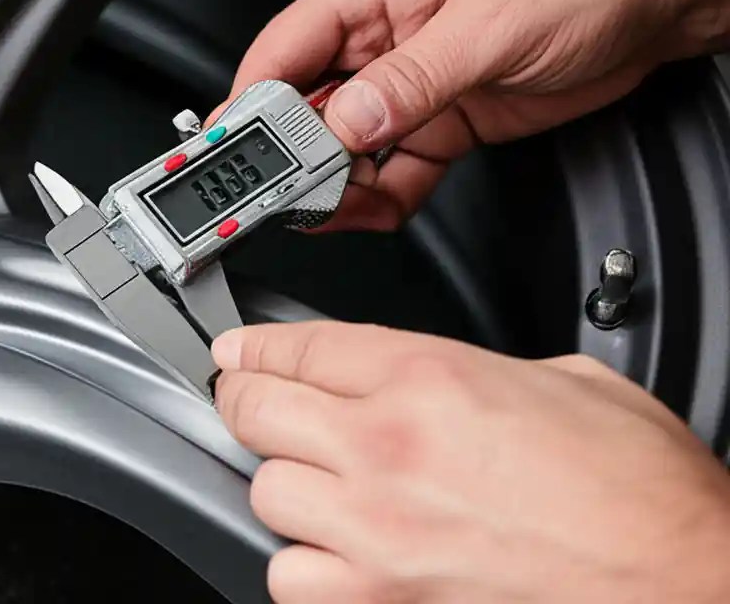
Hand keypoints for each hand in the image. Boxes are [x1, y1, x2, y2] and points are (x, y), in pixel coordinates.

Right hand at [209, 0, 729, 230]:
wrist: (647, 4)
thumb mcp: (481, 29)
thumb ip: (408, 83)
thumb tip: (346, 123)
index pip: (279, 54)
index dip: (248, 109)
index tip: (231, 158)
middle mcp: (375, 43)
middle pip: (303, 113)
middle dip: (294, 163)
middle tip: (288, 201)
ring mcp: (404, 88)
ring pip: (342, 153)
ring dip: (339, 190)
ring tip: (341, 213)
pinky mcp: (436, 123)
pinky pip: (390, 173)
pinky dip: (382, 200)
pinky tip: (382, 210)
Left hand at [212, 321, 729, 602]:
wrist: (684, 583)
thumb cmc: (642, 495)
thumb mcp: (564, 380)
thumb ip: (473, 368)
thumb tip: (431, 374)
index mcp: (429, 377)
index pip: (297, 345)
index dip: (255, 347)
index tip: (240, 353)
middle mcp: (388, 448)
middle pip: (254, 410)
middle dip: (249, 403)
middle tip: (259, 407)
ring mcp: (376, 530)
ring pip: (263, 493)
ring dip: (284, 486)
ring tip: (319, 488)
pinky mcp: (381, 600)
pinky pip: (289, 577)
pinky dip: (302, 564)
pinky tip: (336, 552)